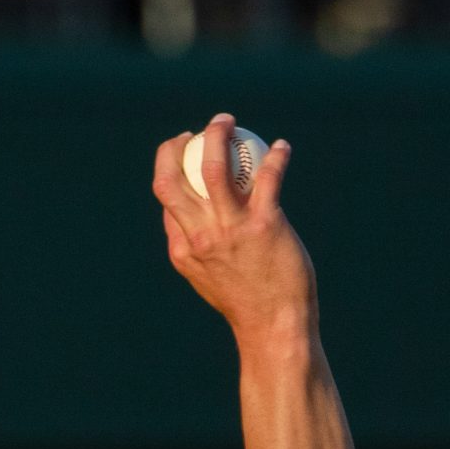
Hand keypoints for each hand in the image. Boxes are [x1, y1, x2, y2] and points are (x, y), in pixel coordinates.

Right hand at [151, 115, 313, 339]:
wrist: (274, 327)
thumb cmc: (245, 302)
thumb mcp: (206, 276)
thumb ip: (194, 247)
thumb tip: (191, 220)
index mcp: (182, 248)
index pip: (167, 198)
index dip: (170, 167)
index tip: (182, 152)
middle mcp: (200, 236)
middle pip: (172, 178)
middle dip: (176, 146)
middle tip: (195, 131)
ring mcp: (230, 230)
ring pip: (215, 167)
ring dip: (219, 135)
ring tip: (226, 122)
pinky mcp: (264, 225)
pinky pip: (268, 178)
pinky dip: (276, 157)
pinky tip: (283, 149)